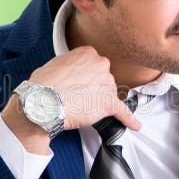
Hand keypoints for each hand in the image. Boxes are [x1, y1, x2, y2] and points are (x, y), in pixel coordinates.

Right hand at [1, 47, 139, 152]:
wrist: (43, 101)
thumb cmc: (44, 84)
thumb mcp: (56, 63)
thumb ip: (71, 65)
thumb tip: (72, 72)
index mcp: (88, 53)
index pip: (94, 64)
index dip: (86, 76)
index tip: (79, 82)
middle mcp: (101, 65)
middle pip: (104, 78)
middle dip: (94, 87)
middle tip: (77, 96)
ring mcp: (107, 84)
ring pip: (109, 94)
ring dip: (99, 101)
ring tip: (80, 107)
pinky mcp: (108, 103)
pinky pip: (123, 112)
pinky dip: (129, 119)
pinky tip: (136, 125)